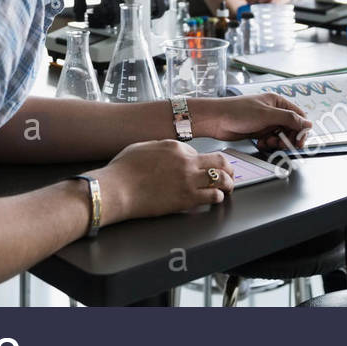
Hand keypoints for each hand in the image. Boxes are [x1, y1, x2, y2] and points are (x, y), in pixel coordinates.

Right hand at [93, 140, 233, 224]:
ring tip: (228, 187)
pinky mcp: (187, 199)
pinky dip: (217, 197)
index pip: (198, 152)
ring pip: (222, 178)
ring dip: (228, 183)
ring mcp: (188, 180)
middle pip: (220, 161)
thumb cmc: (123, 170)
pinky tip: (215, 198)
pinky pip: (213, 196)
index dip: (200, 161)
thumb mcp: (142, 147)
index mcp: (175, 146)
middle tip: (229, 174)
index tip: (201, 168)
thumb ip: (160, 148)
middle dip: (228, 167)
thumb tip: (167, 153)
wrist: (117, 189)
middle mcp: (186, 161)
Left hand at [190, 93, 310, 151]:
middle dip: (288, 138)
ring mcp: (266, 121)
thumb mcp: (267, 115)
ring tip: (268, 142)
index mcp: (277, 102)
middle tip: (282, 144)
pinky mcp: (259, 131)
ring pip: (282, 136)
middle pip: (292, 128)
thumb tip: (308, 123)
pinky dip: (268, 144)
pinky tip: (261, 143)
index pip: (299, 116)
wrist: (216, 120)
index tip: (298, 141)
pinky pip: (271, 140)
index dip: (301, 130)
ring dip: (278, 142)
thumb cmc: (237, 112)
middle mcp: (273, 111)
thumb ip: (289, 119)